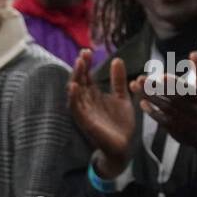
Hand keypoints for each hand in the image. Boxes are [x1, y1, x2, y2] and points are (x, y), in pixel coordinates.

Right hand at [67, 49, 136, 174]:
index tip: (88, 50)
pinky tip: (75, 86)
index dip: (86, 63)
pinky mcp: (84, 121)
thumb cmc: (120, 123)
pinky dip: (73, 97)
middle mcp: (86, 101)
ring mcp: (83, 111)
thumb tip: (117, 60)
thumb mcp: (122, 98)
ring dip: (76, 77)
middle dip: (80, 67)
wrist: (123, 146)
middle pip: (79, 80)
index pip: (86, 75)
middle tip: (84, 54)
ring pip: (75, 91)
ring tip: (80, 64)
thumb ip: (118, 81)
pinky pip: (75, 108)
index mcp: (93, 95)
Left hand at [131, 50, 196, 153]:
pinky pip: (162, 120)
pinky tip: (142, 102)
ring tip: (136, 85)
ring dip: (149, 96)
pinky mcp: (175, 128)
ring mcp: (184, 120)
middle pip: (173, 98)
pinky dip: (152, 111)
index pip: (188, 90)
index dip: (176, 84)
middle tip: (142, 78)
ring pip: (164, 107)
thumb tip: (194, 52)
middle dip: (157, 88)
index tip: (163, 76)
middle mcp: (194, 110)